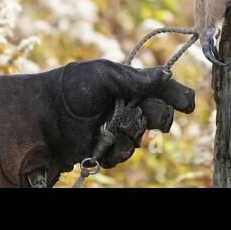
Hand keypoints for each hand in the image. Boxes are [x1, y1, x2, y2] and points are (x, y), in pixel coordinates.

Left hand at [44, 60, 195, 170]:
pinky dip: (115, 150)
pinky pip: (122, 154)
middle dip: (158, 117)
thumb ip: (136, 79)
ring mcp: (116, 129)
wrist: (43, 115)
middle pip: (159, 115)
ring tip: (112, 128)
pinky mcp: (104, 149)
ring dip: (131, 134)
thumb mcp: (104, 75)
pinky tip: (102, 144)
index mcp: (129, 85)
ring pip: (141, 137)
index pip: (162, 90)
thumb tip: (167, 75)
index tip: (187, 105)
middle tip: (150, 117)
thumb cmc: (72, 88)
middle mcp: (127, 106)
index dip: (178, 97)